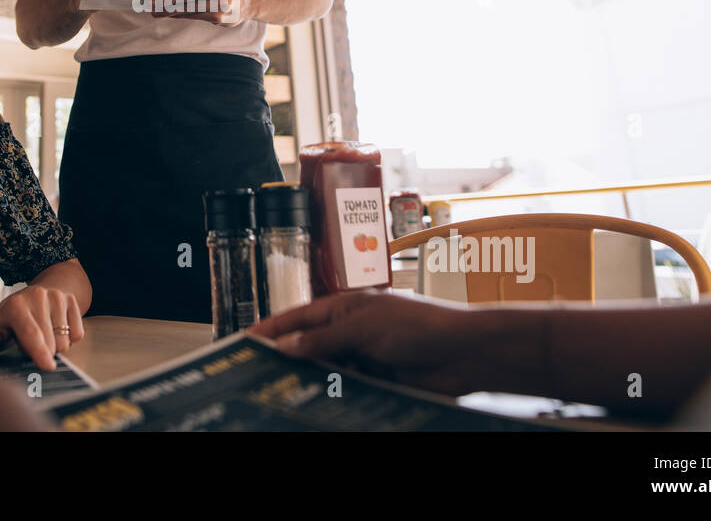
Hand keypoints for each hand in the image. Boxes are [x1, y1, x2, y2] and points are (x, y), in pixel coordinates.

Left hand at [0, 285, 84, 370]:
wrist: (37, 292)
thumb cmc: (12, 316)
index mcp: (16, 305)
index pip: (30, 332)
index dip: (38, 351)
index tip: (47, 366)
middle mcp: (38, 296)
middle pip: (51, 342)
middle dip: (42, 352)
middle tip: (30, 344)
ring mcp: (58, 297)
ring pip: (65, 340)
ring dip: (55, 346)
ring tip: (43, 336)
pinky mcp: (72, 301)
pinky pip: (77, 334)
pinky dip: (68, 339)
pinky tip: (56, 330)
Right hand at [249, 290, 521, 396]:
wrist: (464, 354)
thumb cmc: (420, 325)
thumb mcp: (363, 328)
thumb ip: (322, 339)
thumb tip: (285, 346)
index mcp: (345, 308)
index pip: (298, 318)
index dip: (272, 329)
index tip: (246, 339)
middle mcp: (351, 331)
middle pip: (308, 346)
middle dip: (285, 358)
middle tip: (258, 373)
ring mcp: (364, 356)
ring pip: (326, 371)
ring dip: (310, 379)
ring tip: (283, 392)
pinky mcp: (378, 380)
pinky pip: (346, 388)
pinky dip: (333, 395)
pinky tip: (318, 403)